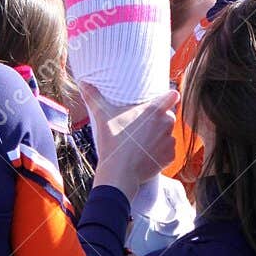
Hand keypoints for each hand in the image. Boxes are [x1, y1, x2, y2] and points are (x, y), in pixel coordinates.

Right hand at [81, 84, 178, 200]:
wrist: (119, 172)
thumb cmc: (113, 141)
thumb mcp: (102, 115)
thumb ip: (94, 97)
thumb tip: (83, 83)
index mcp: (154, 110)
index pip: (173, 96)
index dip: (169, 97)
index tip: (162, 100)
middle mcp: (166, 124)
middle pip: (168, 116)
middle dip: (159, 120)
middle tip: (142, 126)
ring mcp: (169, 141)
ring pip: (168, 134)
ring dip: (160, 136)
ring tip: (143, 142)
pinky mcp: (170, 157)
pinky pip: (168, 150)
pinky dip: (161, 152)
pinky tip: (147, 154)